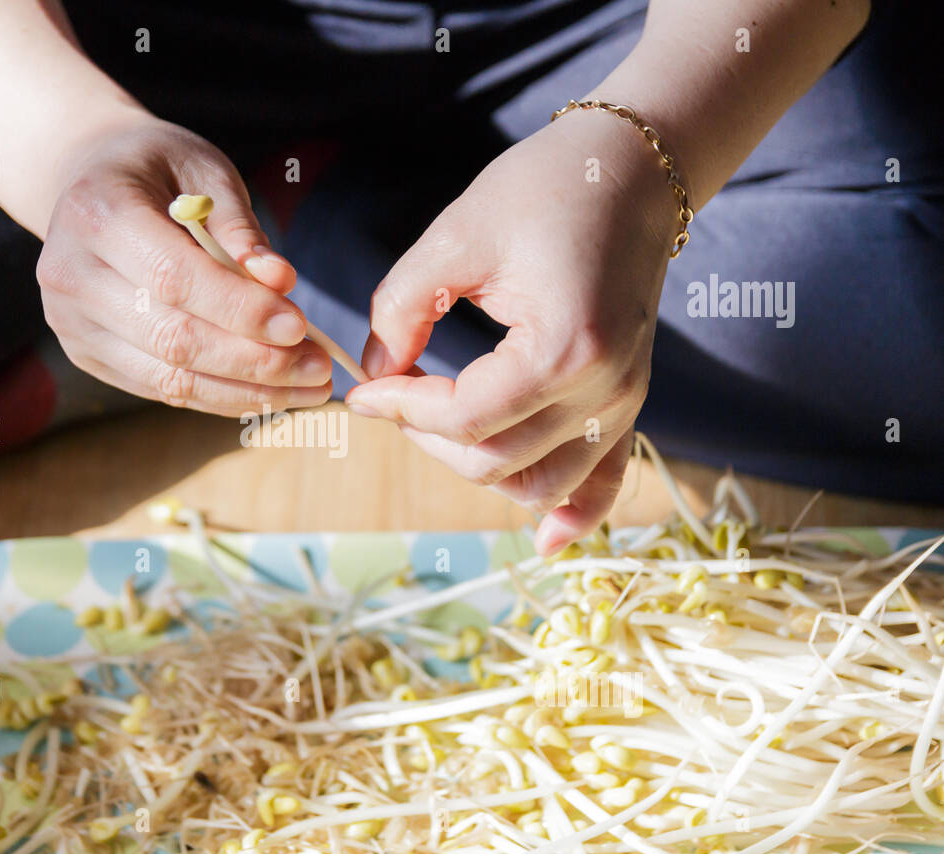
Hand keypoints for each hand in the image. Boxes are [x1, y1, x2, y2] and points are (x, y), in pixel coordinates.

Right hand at [35, 113, 332, 414]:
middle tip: (318, 367)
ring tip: (307, 387)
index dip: (240, 309)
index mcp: (97, 213)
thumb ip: (239, 229)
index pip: (173, 278)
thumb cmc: (158, 172)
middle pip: (171, 339)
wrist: (89, 183)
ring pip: (168, 378)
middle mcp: (71, 275)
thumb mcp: (204, 173)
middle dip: (253, 361)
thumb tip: (281, 284)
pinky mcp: (87, 355)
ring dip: (245, 391)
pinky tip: (269, 392)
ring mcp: (72, 323)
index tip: (299, 326)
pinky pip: (162, 390)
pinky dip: (221, 396)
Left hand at [346, 112, 679, 554]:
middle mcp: (604, 388)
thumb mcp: (454, 238)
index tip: (363, 389)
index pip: (464, 417)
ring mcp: (624, 402)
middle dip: (428, 437)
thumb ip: (400, 310)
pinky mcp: (630, 402)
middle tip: (393, 396)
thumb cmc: (541, 190)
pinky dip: (574, 515)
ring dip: (477, 468)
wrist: (630, 170)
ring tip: (437, 428)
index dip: (401, 409)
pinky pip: (605, 481)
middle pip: (495, 462)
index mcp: (563, 348)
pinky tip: (544, 543)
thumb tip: (375, 373)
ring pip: (538, 485)